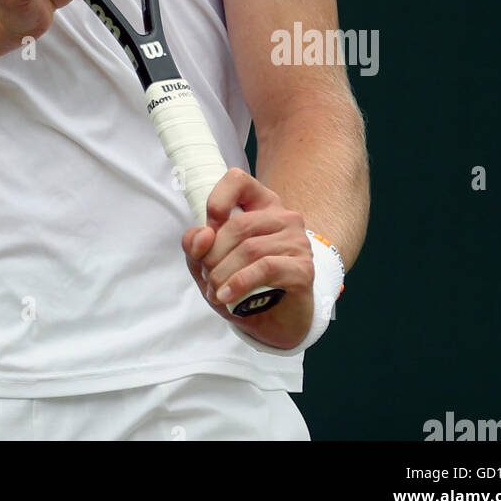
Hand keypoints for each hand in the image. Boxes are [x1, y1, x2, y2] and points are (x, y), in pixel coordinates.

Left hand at [180, 169, 314, 348]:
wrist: (275, 321)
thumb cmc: (242, 283)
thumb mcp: (210, 262)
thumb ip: (197, 244)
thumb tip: (201, 236)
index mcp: (261, 203)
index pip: (237, 179)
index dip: (216, 202)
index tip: (208, 231)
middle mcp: (283, 216)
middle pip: (238, 224)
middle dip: (213, 255)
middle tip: (207, 277)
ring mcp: (296, 241)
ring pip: (249, 249)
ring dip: (223, 274)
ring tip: (216, 292)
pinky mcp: (303, 267)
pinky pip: (265, 268)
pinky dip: (240, 283)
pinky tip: (228, 297)